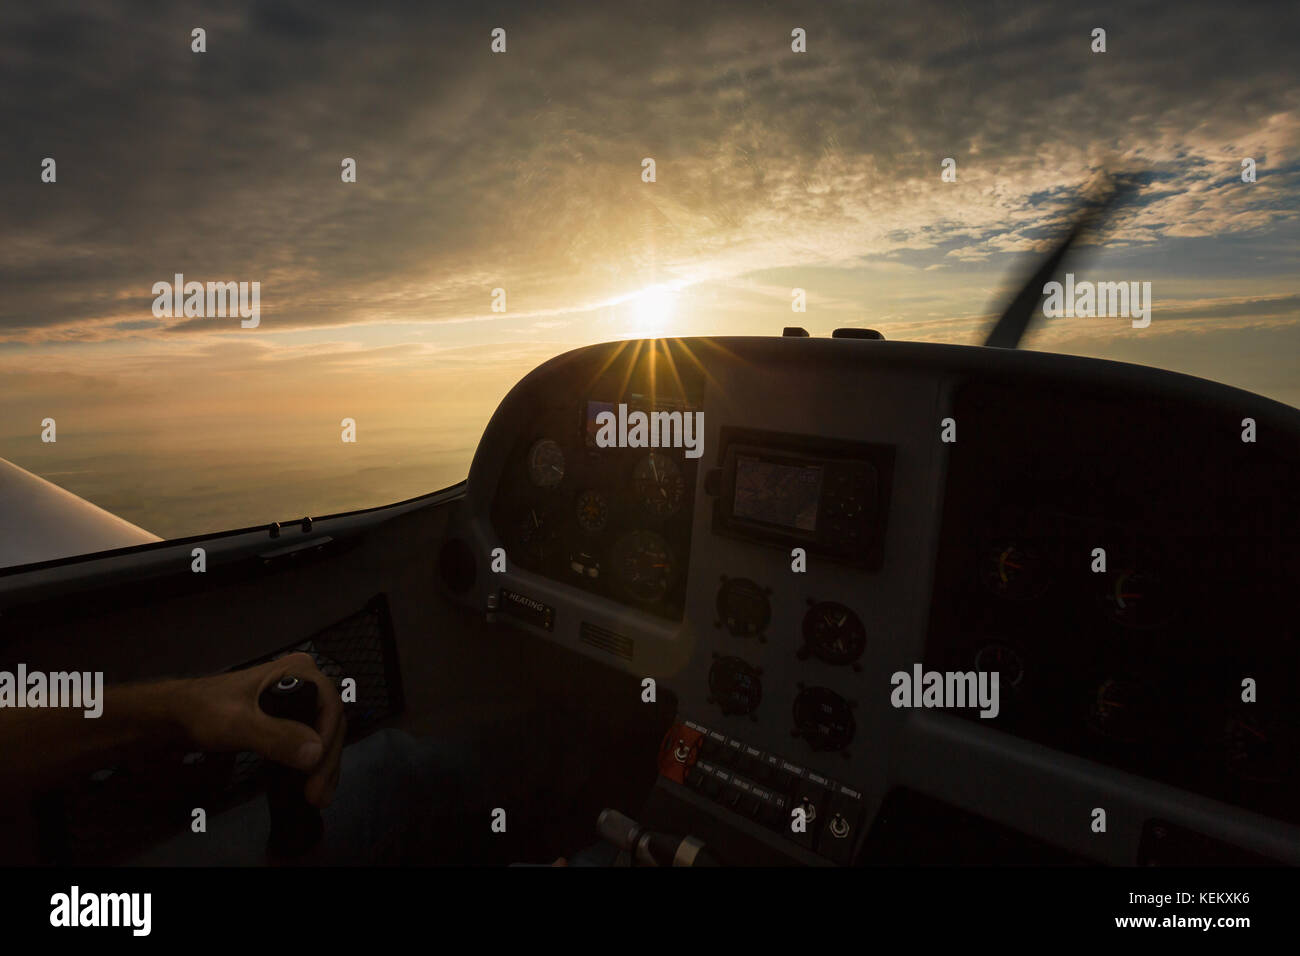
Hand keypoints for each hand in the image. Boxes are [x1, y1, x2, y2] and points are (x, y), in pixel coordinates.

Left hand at [175, 653, 345, 807]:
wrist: (176, 715)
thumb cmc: (203, 712)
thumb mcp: (239, 724)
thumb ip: (277, 737)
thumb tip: (315, 754)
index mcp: (298, 671)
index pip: (330, 707)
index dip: (328, 742)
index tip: (316, 774)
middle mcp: (304, 681)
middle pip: (330, 722)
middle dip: (326, 760)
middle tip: (317, 795)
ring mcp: (297, 698)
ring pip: (323, 733)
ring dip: (322, 766)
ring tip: (317, 796)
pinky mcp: (288, 716)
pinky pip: (309, 739)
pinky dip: (311, 762)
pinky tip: (310, 783)